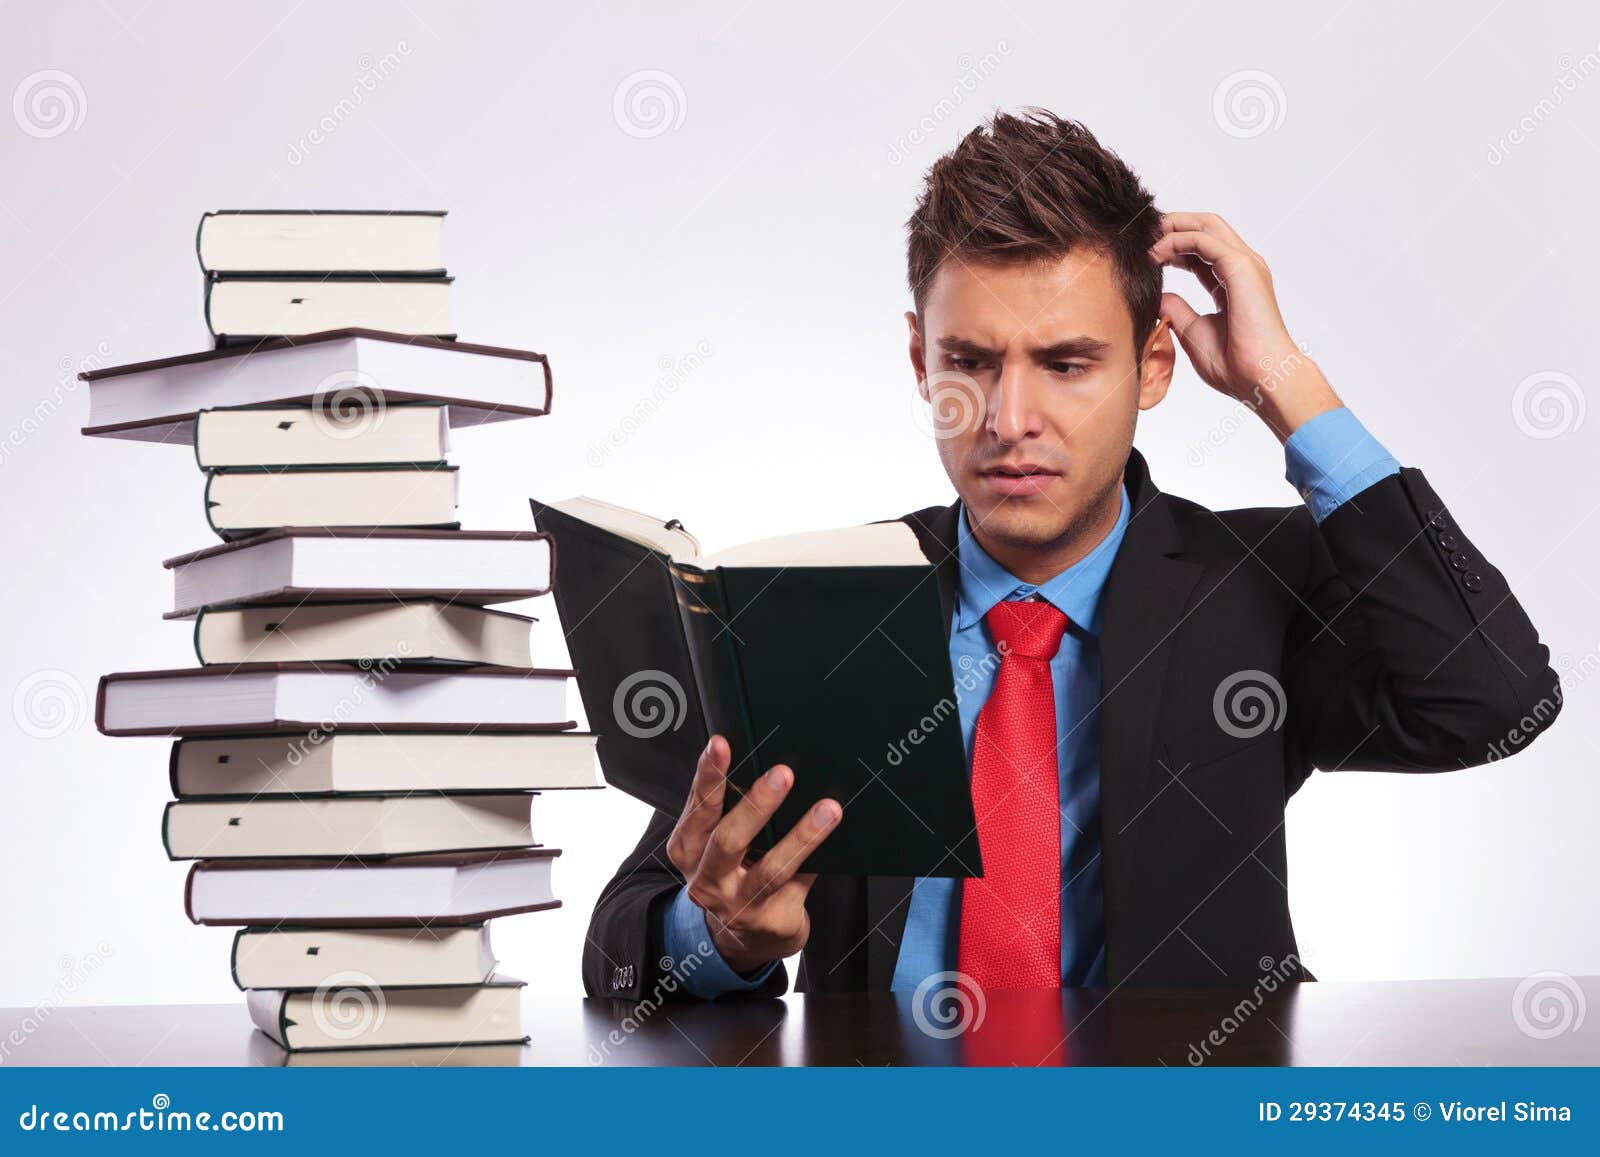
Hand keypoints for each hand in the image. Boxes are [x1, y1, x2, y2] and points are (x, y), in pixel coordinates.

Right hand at [665, 735, 842, 975]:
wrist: (744, 938)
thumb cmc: (732, 873)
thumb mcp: (715, 843)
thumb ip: (727, 810)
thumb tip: (763, 760)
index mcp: (688, 850)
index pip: (698, 807)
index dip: (709, 775)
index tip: (721, 744)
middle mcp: (708, 881)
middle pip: (729, 841)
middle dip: (757, 804)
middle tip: (783, 773)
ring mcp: (740, 905)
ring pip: (773, 869)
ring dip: (802, 835)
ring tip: (828, 809)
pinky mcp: (772, 920)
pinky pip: (802, 883)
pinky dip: (818, 858)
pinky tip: (836, 838)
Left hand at [1150, 211, 1341, 440]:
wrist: (1262, 378)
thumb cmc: (1236, 365)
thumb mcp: (1194, 333)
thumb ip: (1178, 311)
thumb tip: (1159, 299)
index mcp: (1235, 282)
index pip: (1202, 249)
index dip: (1173, 245)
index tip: (1146, 254)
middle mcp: (1243, 268)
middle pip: (1206, 227)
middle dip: (1173, 225)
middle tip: (1143, 235)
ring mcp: (1245, 265)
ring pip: (1207, 225)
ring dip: (1173, 227)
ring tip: (1146, 239)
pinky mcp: (1241, 268)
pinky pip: (1204, 240)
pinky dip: (1177, 240)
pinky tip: (1156, 254)